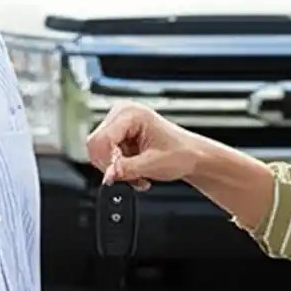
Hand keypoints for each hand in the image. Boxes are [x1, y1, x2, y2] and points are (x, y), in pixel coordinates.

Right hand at [86, 102, 201, 190]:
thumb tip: (107, 175)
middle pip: (97, 145)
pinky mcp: (120, 134)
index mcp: (131, 113)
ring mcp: (119, 123)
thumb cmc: (182, 153)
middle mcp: (122, 113)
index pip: (102, 139)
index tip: (115, 177)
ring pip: (101, 152)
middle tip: (131, 177)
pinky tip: (135, 169)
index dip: (107, 161)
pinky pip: (107, 155)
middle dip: (112, 166)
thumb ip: (126, 169)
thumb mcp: (153, 164)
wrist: (192, 156)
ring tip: (138, 174)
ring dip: (117, 169)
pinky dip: (119, 167)